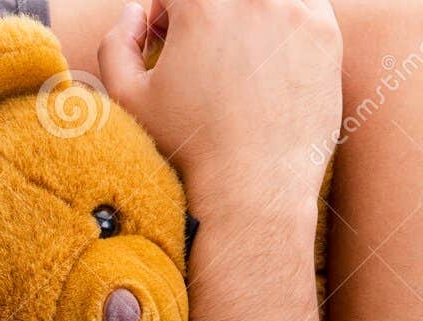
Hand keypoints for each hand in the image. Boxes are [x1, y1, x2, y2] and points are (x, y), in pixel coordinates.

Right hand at [98, 0, 342, 219]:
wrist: (253, 182)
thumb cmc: (188, 144)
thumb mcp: (129, 99)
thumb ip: (116, 44)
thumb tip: (133, 11)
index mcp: (203, 8)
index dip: (164, 13)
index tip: (167, 41)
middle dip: (205, 13)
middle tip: (200, 48)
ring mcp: (296, 11)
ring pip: (263, 1)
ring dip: (244, 16)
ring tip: (236, 53)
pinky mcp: (325, 32)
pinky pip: (302, 5)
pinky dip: (282, 22)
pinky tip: (266, 62)